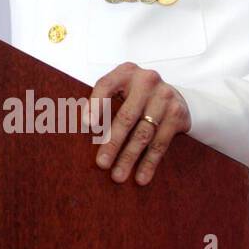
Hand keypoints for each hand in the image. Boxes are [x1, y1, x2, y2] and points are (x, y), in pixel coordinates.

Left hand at [90, 62, 191, 185]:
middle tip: (101, 164)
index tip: (86, 125)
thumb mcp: (119, 90)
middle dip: (112, 143)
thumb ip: (102, 103)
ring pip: (143, 133)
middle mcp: (146, 81)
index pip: (105, 86)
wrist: (174, 96)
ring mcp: (164, 97)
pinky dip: (149, 162)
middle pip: (126, 117)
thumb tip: (71, 127)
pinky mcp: (178, 114)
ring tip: (117, 176)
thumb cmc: (135, 95)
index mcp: (125, 72)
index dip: (95, 105)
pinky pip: (161, 143)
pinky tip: (141, 177)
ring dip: (129, 158)